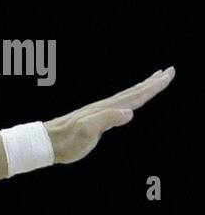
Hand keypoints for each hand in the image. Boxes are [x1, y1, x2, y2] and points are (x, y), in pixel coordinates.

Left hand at [45, 67, 174, 164]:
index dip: (153, 86)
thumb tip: (130, 112)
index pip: (135, 95)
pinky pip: (118, 106)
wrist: (45, 143)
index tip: (168, 74)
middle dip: (152, 83)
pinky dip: (128, 100)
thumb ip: (107, 120)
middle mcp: (104, 107)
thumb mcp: (87, 132)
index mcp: (106, 109)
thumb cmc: (66, 141)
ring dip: (142, 88)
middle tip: (168, 71)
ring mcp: (99, 112)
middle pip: (133, 92)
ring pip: (126, 97)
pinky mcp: (94, 119)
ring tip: (153, 81)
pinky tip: (129, 103)